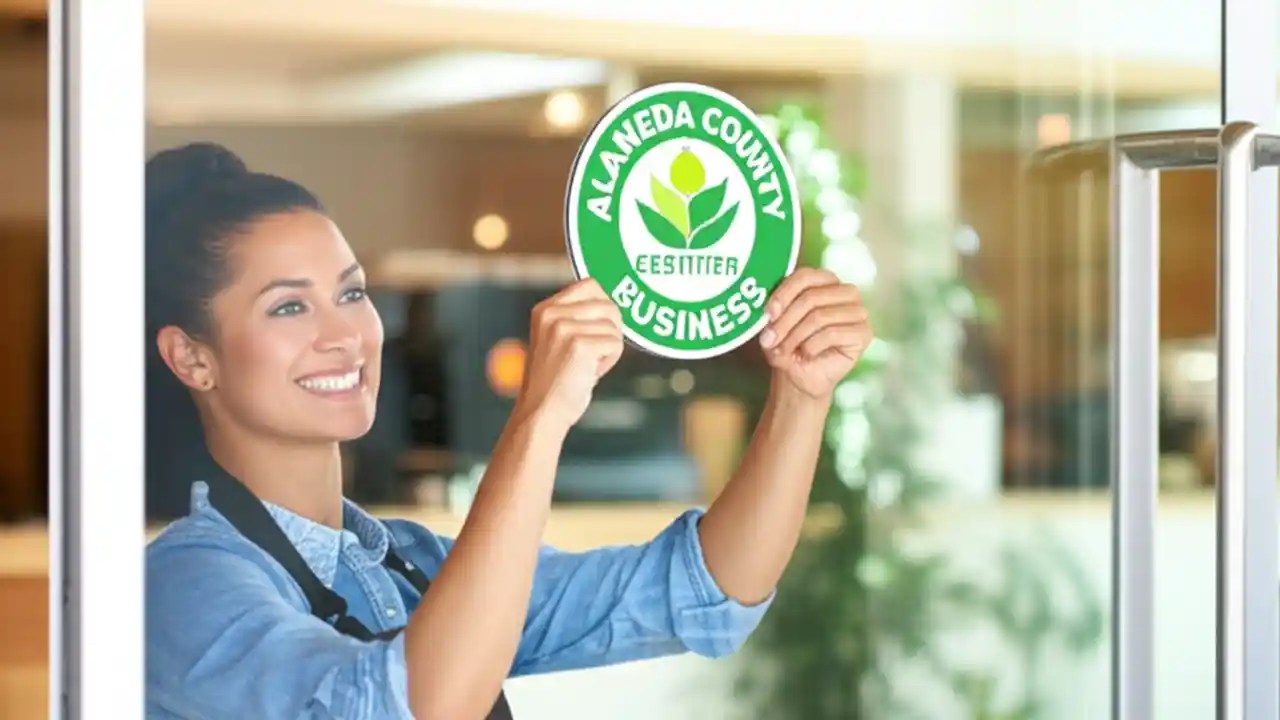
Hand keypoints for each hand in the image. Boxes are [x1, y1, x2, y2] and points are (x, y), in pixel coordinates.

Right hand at [514, 278, 623, 432]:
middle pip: (609, 305)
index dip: (604, 307)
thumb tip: (614, 305)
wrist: (541, 413)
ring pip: (614, 327)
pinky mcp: (579, 345)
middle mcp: (552, 313)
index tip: (597, 330)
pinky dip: (610, 361)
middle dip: (610, 331)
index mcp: (545, 309)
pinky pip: (616, 344)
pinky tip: (590, 372)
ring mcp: (564, 328)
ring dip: (609, 348)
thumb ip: (578, 318)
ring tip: (587, 365)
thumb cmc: (555, 381)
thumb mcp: (557, 339)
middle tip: (592, 354)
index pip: (591, 285)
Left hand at [758, 268, 872, 400]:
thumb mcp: (775, 325)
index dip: (784, 294)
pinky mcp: (864, 332)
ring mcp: (858, 311)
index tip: (768, 314)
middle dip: (786, 321)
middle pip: (811, 297)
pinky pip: (833, 333)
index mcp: (824, 280)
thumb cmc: (790, 345)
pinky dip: (812, 346)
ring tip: (782, 351)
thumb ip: (773, 313)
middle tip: (769, 340)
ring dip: (795, 336)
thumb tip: (769, 314)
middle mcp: (845, 291)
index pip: (805, 276)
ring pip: (820, 316)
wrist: (802, 376)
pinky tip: (806, 354)